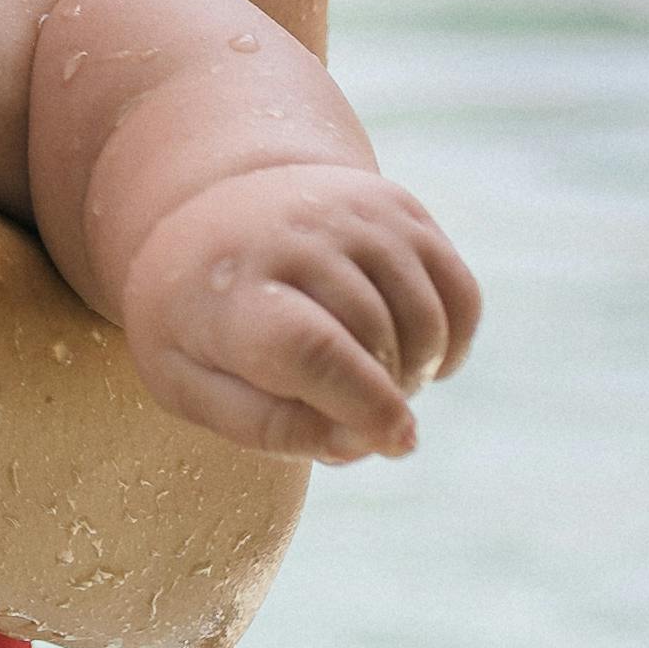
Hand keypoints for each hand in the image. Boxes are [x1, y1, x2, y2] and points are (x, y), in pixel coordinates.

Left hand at [112, 164, 480, 461]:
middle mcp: (294, 232)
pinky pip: (460, 295)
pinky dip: (450, 344)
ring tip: (368, 380)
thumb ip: (268, 426)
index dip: (362, 405)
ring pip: (426, 320)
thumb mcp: (188, 383)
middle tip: (350, 414)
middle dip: (380, 398)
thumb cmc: (197, 321)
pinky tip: (407, 354)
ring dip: (415, 373)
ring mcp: (351, 211)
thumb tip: (364, 440)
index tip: (386, 440)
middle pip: (375, 336)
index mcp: (227, 284)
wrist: (215, 218)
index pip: (309, 347)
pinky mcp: (398, 206)